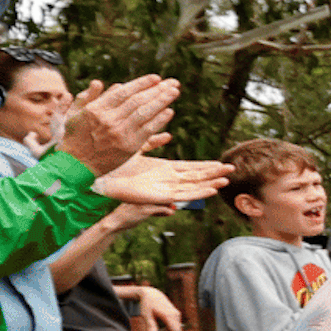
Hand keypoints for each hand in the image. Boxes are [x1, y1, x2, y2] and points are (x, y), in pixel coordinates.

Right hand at [57, 76, 180, 175]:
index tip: (155, 78)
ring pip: (145, 113)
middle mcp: (109, 120)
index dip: (142, 83)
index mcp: (96, 109)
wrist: (76, 165)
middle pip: (138, 100)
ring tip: (174, 92)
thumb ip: (87, 97)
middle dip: (157, 89)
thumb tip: (100, 82)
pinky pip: (148, 130)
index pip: (124, 92)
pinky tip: (169, 112)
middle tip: (172, 82)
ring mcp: (120, 133)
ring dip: (162, 101)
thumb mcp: (74, 114)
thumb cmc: (75, 137)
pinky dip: (160, 120)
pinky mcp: (129, 147)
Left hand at [91, 154, 230, 206]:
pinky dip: (199, 192)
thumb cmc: (113, 165)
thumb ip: (153, 141)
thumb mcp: (137, 149)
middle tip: (231, 169)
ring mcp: (164, 188)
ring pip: (193, 186)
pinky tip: (212, 189)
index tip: (220, 162)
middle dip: (214, 173)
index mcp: (162, 169)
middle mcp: (166, 179)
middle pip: (196, 176)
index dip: (205, 165)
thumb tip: (169, 134)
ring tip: (226, 179)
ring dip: (211, 183)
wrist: (99, 178)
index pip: (190, 167)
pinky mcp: (160, 196)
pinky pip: (184, 195)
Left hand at [125, 284, 183, 330]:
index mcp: (169, 315)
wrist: (152, 293)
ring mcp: (177, 314)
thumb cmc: (147, 304)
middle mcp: (175, 315)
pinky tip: (160, 330)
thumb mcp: (146, 315)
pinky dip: (169, 330)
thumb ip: (150, 325)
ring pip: (177, 329)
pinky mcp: (176, 314)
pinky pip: (176, 325)